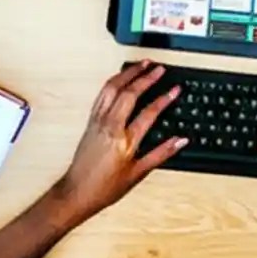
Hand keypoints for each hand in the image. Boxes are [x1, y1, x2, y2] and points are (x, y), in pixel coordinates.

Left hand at [53, 61, 185, 221]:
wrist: (76, 192)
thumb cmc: (104, 187)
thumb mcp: (137, 173)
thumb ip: (161, 154)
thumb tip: (180, 141)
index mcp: (124, 140)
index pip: (148, 113)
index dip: (164, 99)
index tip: (175, 89)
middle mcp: (109, 126)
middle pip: (129, 93)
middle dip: (146, 78)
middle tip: (159, 69)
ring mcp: (98, 121)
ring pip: (112, 88)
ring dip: (128, 74)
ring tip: (141, 65)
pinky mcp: (90, 121)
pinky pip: (102, 94)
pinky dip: (113, 82)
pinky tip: (120, 77)